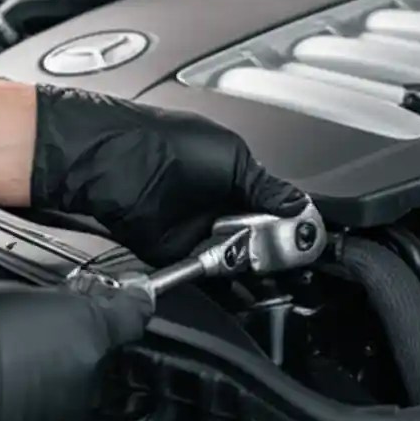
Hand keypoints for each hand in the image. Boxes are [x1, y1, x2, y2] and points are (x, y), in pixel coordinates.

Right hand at [0, 281, 151, 420]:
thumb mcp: (7, 293)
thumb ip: (58, 299)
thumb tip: (79, 299)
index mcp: (84, 334)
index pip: (133, 314)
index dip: (128, 302)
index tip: (128, 298)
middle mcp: (86, 380)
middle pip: (100, 353)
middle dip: (77, 342)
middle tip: (33, 331)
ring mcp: (67, 417)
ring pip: (76, 387)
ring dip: (55, 376)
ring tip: (7, 363)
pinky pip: (51, 416)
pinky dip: (36, 404)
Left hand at [29, 84, 310, 265]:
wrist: (115, 164)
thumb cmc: (165, 144)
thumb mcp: (232, 157)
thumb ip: (266, 188)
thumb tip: (297, 205)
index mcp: (232, 175)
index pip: (271, 207)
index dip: (288, 223)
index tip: (303, 237)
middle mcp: (215, 204)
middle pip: (257, 236)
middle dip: (274, 246)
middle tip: (288, 252)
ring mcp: (196, 230)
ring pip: (235, 256)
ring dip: (252, 262)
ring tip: (269, 263)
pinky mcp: (176, 253)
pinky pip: (206, 271)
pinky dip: (223, 276)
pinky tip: (240, 273)